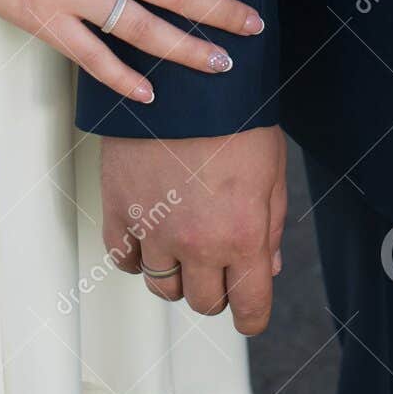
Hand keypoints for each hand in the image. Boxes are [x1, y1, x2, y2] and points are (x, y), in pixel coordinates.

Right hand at [100, 127, 286, 333]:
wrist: (183, 78)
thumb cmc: (234, 115)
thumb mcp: (271, 170)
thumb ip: (270, 226)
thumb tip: (268, 267)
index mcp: (243, 235)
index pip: (249, 308)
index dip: (253, 315)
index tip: (250, 311)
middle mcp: (197, 243)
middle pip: (204, 302)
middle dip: (218, 289)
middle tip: (221, 264)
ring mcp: (155, 230)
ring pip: (162, 287)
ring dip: (178, 274)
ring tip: (186, 245)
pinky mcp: (121, 211)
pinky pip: (124, 259)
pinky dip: (138, 256)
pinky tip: (152, 237)